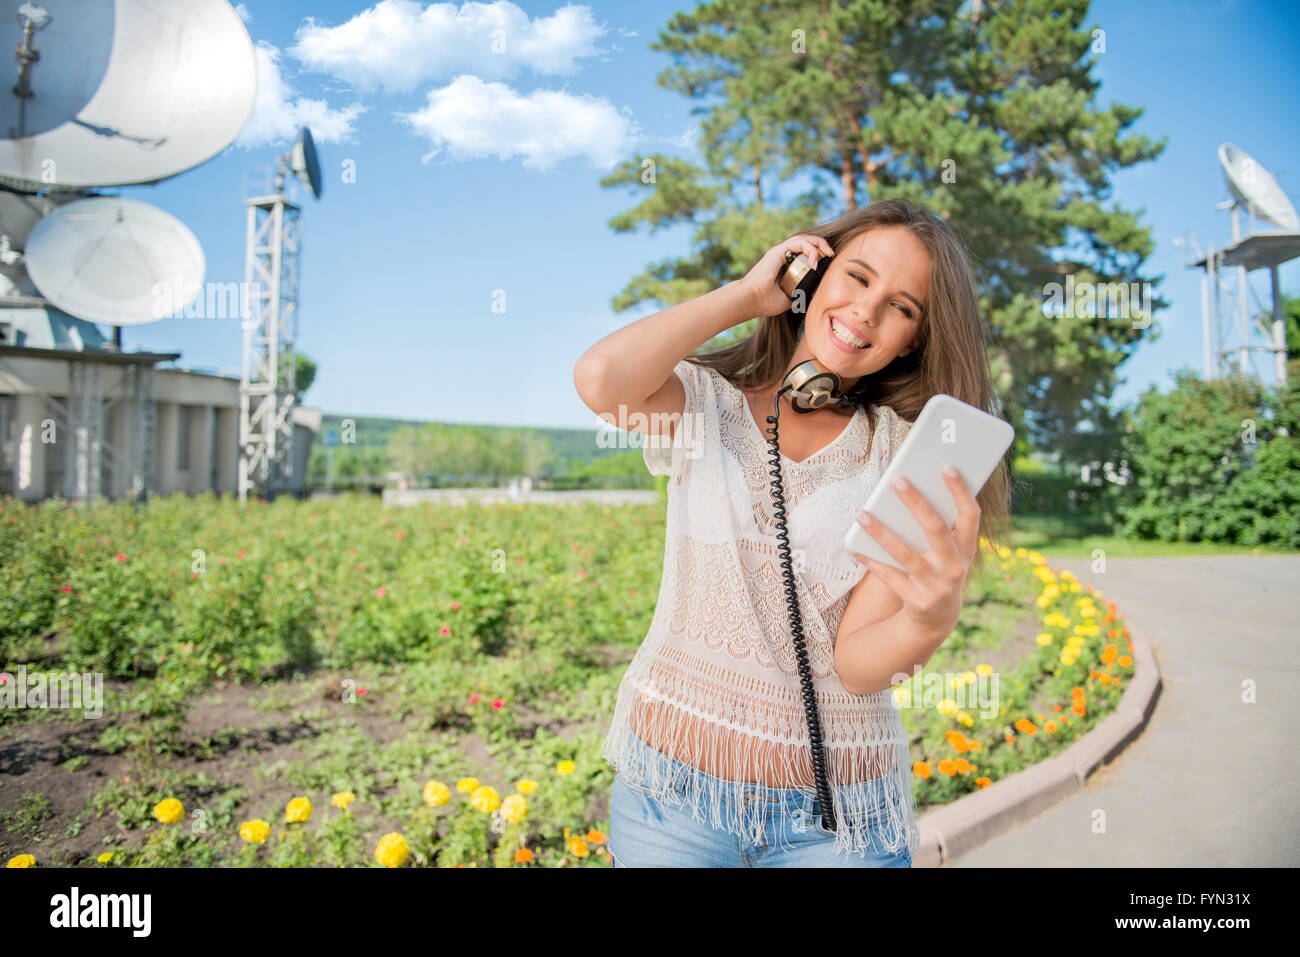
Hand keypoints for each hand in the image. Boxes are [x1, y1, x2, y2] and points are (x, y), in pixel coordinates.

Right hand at [737, 233, 834, 318]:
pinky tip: (813, 262)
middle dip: (822, 245)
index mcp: (785, 266)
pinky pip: (799, 243)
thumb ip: (799, 293)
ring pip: (804, 239)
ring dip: (819, 244)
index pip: (805, 253)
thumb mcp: (790, 298)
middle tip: (831, 254)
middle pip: (807, 242)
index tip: (829, 262)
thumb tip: (812, 294)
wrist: (751, 301)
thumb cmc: (765, 302)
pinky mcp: (778, 251)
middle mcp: (783, 256)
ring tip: (828, 254)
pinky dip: (810, 250)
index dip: (818, 254)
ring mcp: (780, 252)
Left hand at [850, 466, 980, 639]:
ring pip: (905, 554)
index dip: (961, 491)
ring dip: (881, 532)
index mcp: (967, 549)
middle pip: (935, 529)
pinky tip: (853, 545)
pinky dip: (870, 559)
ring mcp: (937, 586)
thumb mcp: (950, 551)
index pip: (971, 515)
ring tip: (862, 514)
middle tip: (897, 480)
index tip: (947, 466)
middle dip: (916, 503)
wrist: (938, 619)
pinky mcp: (916, 601)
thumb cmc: (939, 569)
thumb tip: (910, 488)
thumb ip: (940, 526)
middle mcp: (956, 567)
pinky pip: (888, 576)